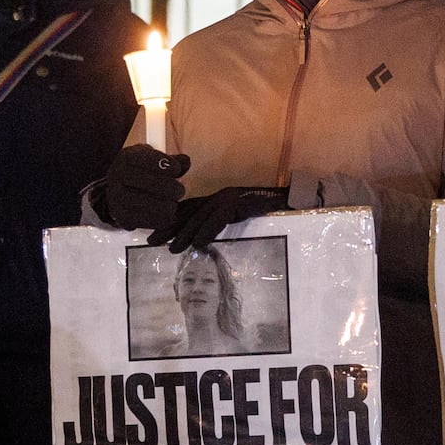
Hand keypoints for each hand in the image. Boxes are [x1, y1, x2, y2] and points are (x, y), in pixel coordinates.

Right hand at [100, 144, 190, 229]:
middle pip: (152, 183)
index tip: (177, 169)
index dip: (166, 165)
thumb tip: (185, 162)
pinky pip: (149, 222)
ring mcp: (117, 197)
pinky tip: (167, 214)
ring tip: (172, 203)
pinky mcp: (122, 217)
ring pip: (152, 204)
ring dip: (169, 205)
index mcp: (127, 157)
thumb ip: (171, 160)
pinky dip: (163, 219)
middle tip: (179, 191)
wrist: (118, 190)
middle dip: (172, 188)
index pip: (148, 160)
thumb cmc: (140, 172)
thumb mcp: (154, 159)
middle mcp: (118, 176)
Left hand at [151, 186, 288, 252]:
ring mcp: (232, 197)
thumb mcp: (240, 222)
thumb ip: (222, 227)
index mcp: (219, 199)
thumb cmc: (271, 215)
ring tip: (171, 248)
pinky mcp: (242, 202)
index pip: (189, 210)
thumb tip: (202, 245)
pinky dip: (209, 230)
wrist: (294, 202)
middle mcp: (222, 196)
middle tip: (150, 242)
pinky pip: (221, 218)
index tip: (153, 235)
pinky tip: (198, 244)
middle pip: (189, 211)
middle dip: (169, 227)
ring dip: (185, 233)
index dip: (170, 222)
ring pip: (202, 215)